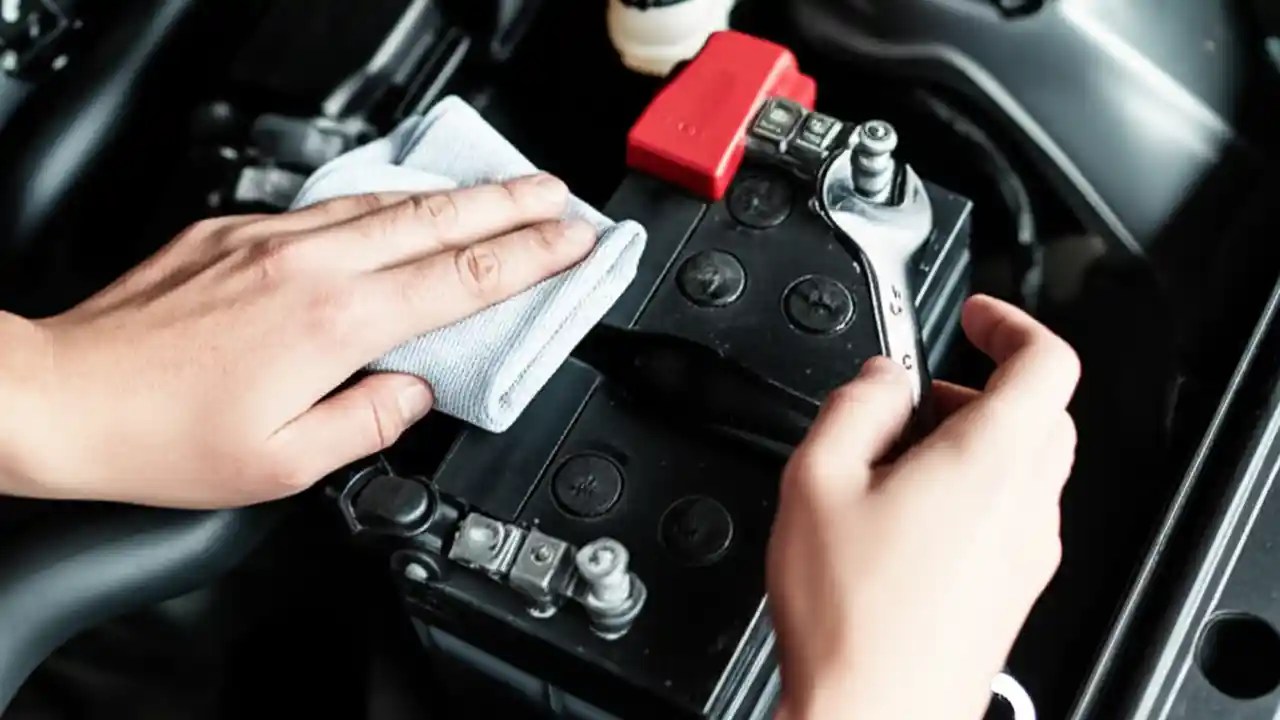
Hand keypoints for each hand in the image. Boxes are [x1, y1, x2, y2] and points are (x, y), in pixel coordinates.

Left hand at [0, 174, 593, 507]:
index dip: (531, 258)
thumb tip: (417, 393)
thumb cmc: (162, 436)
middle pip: (437, 219)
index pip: (462, 277)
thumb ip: (370, 422)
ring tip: (497, 191)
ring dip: (452, 195)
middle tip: (558, 194)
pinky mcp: (233, 231)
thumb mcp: (284, 462)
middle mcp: (310, 266)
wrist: (62, 396)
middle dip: (510, 202)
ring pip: (385, 201)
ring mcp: (270, 239)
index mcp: (337, 324)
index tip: (572, 243)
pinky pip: (329, 204)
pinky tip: (397, 207)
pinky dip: (382, 203)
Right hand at [767, 295, 1079, 719]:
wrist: (877, 715)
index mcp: (989, 461)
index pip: (1047, 360)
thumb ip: (853, 405)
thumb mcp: (816, 482)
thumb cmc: (853, 619)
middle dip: (982, 387)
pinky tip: (905, 518)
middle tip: (920, 397)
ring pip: (1026, 464)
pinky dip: (974, 488)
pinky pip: (1011, 511)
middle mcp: (1026, 504)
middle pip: (1041, 412)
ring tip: (896, 464)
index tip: (975, 318)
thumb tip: (880, 377)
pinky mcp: (1014, 587)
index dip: (1012, 323)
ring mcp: (1028, 551)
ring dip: (975, 439)